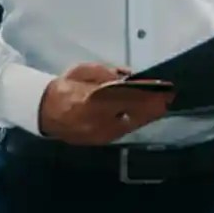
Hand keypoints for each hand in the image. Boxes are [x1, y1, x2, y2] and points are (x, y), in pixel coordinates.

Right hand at [37, 63, 173, 145]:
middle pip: (133, 113)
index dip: (148, 93)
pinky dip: (134, 121)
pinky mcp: (100, 141)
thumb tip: (129, 76)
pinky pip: (123, 130)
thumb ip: (106, 73)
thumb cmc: (64, 87)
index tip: (164, 88)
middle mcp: (98, 119)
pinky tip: (144, 115)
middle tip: (170, 98)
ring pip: (130, 124)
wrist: (43, 111)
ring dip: (147, 115)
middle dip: (153, 106)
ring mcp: (100, 133)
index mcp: (91, 98)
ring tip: (161, 105)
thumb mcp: (83, 71)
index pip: (127, 96)